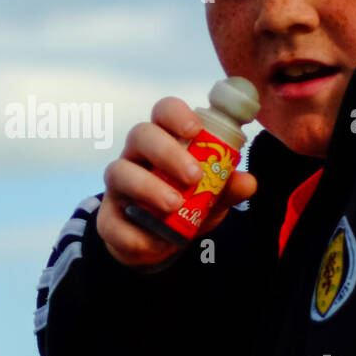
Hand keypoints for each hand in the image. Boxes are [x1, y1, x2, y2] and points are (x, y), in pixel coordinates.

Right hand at [96, 96, 256, 267]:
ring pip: (119, 171)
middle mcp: (137, 156)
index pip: (164, 111)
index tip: (196, 130)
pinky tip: (155, 242)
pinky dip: (135, 233)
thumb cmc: (187, 206)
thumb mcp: (212, 198)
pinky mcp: (108, 218)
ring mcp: (118, 185)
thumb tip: (248, 182)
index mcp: (165, 140)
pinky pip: (112, 222)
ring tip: (174, 206)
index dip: (177, 114)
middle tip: (194, 176)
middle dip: (167, 152)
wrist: (160, 244)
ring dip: (148, 187)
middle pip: (141, 135)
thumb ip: (228, 188)